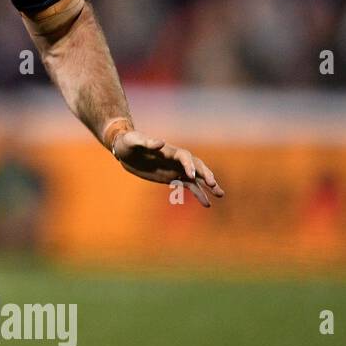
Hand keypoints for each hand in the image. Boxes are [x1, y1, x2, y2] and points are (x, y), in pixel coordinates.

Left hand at [111, 130, 225, 206]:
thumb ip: (147, 142)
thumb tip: (161, 142)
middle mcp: (176, 160)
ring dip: (209, 185)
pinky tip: (207, 204)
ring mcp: (176, 169)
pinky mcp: (173, 178)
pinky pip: (189, 187)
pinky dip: (199, 194)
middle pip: (196, 166)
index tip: (191, 176)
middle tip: (213, 184)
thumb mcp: (134, 141)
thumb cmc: (128, 142)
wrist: (124, 149)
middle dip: (205, 174)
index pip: (184, 157)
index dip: (189, 165)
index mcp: (169, 150)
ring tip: (221, 194)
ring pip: (197, 177)